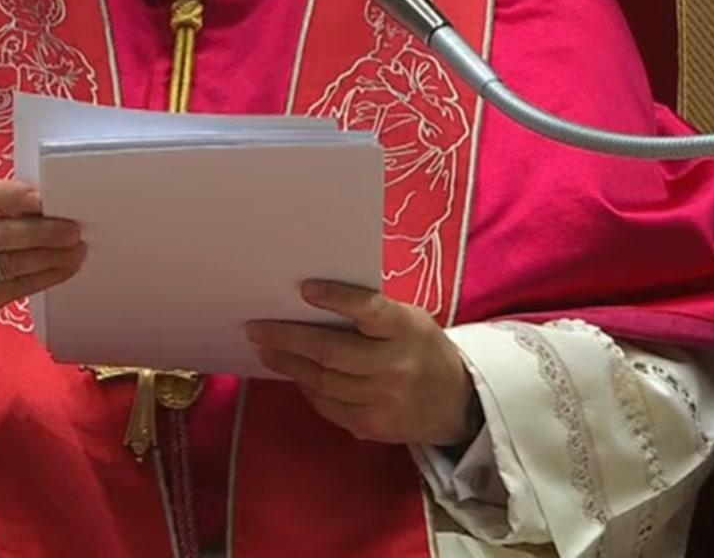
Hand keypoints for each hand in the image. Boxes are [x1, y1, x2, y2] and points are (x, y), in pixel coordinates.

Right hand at [0, 175, 84, 322]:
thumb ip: (3, 195)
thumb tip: (51, 202)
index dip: (7, 197)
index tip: (40, 198)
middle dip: (37, 234)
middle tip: (71, 231)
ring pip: (5, 266)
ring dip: (47, 258)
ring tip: (75, 250)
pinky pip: (12, 289)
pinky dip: (43, 277)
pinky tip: (63, 267)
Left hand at [246, 280, 477, 446]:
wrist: (456, 403)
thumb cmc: (421, 348)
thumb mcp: (409, 321)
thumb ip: (372, 313)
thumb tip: (309, 300)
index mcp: (407, 329)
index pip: (369, 310)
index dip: (336, 299)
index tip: (303, 288)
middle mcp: (396, 366)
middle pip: (332, 352)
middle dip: (288, 339)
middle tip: (256, 328)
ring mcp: (383, 401)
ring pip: (323, 382)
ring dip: (289, 364)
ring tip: (265, 349)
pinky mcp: (371, 426)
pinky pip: (328, 406)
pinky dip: (307, 388)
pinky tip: (294, 374)